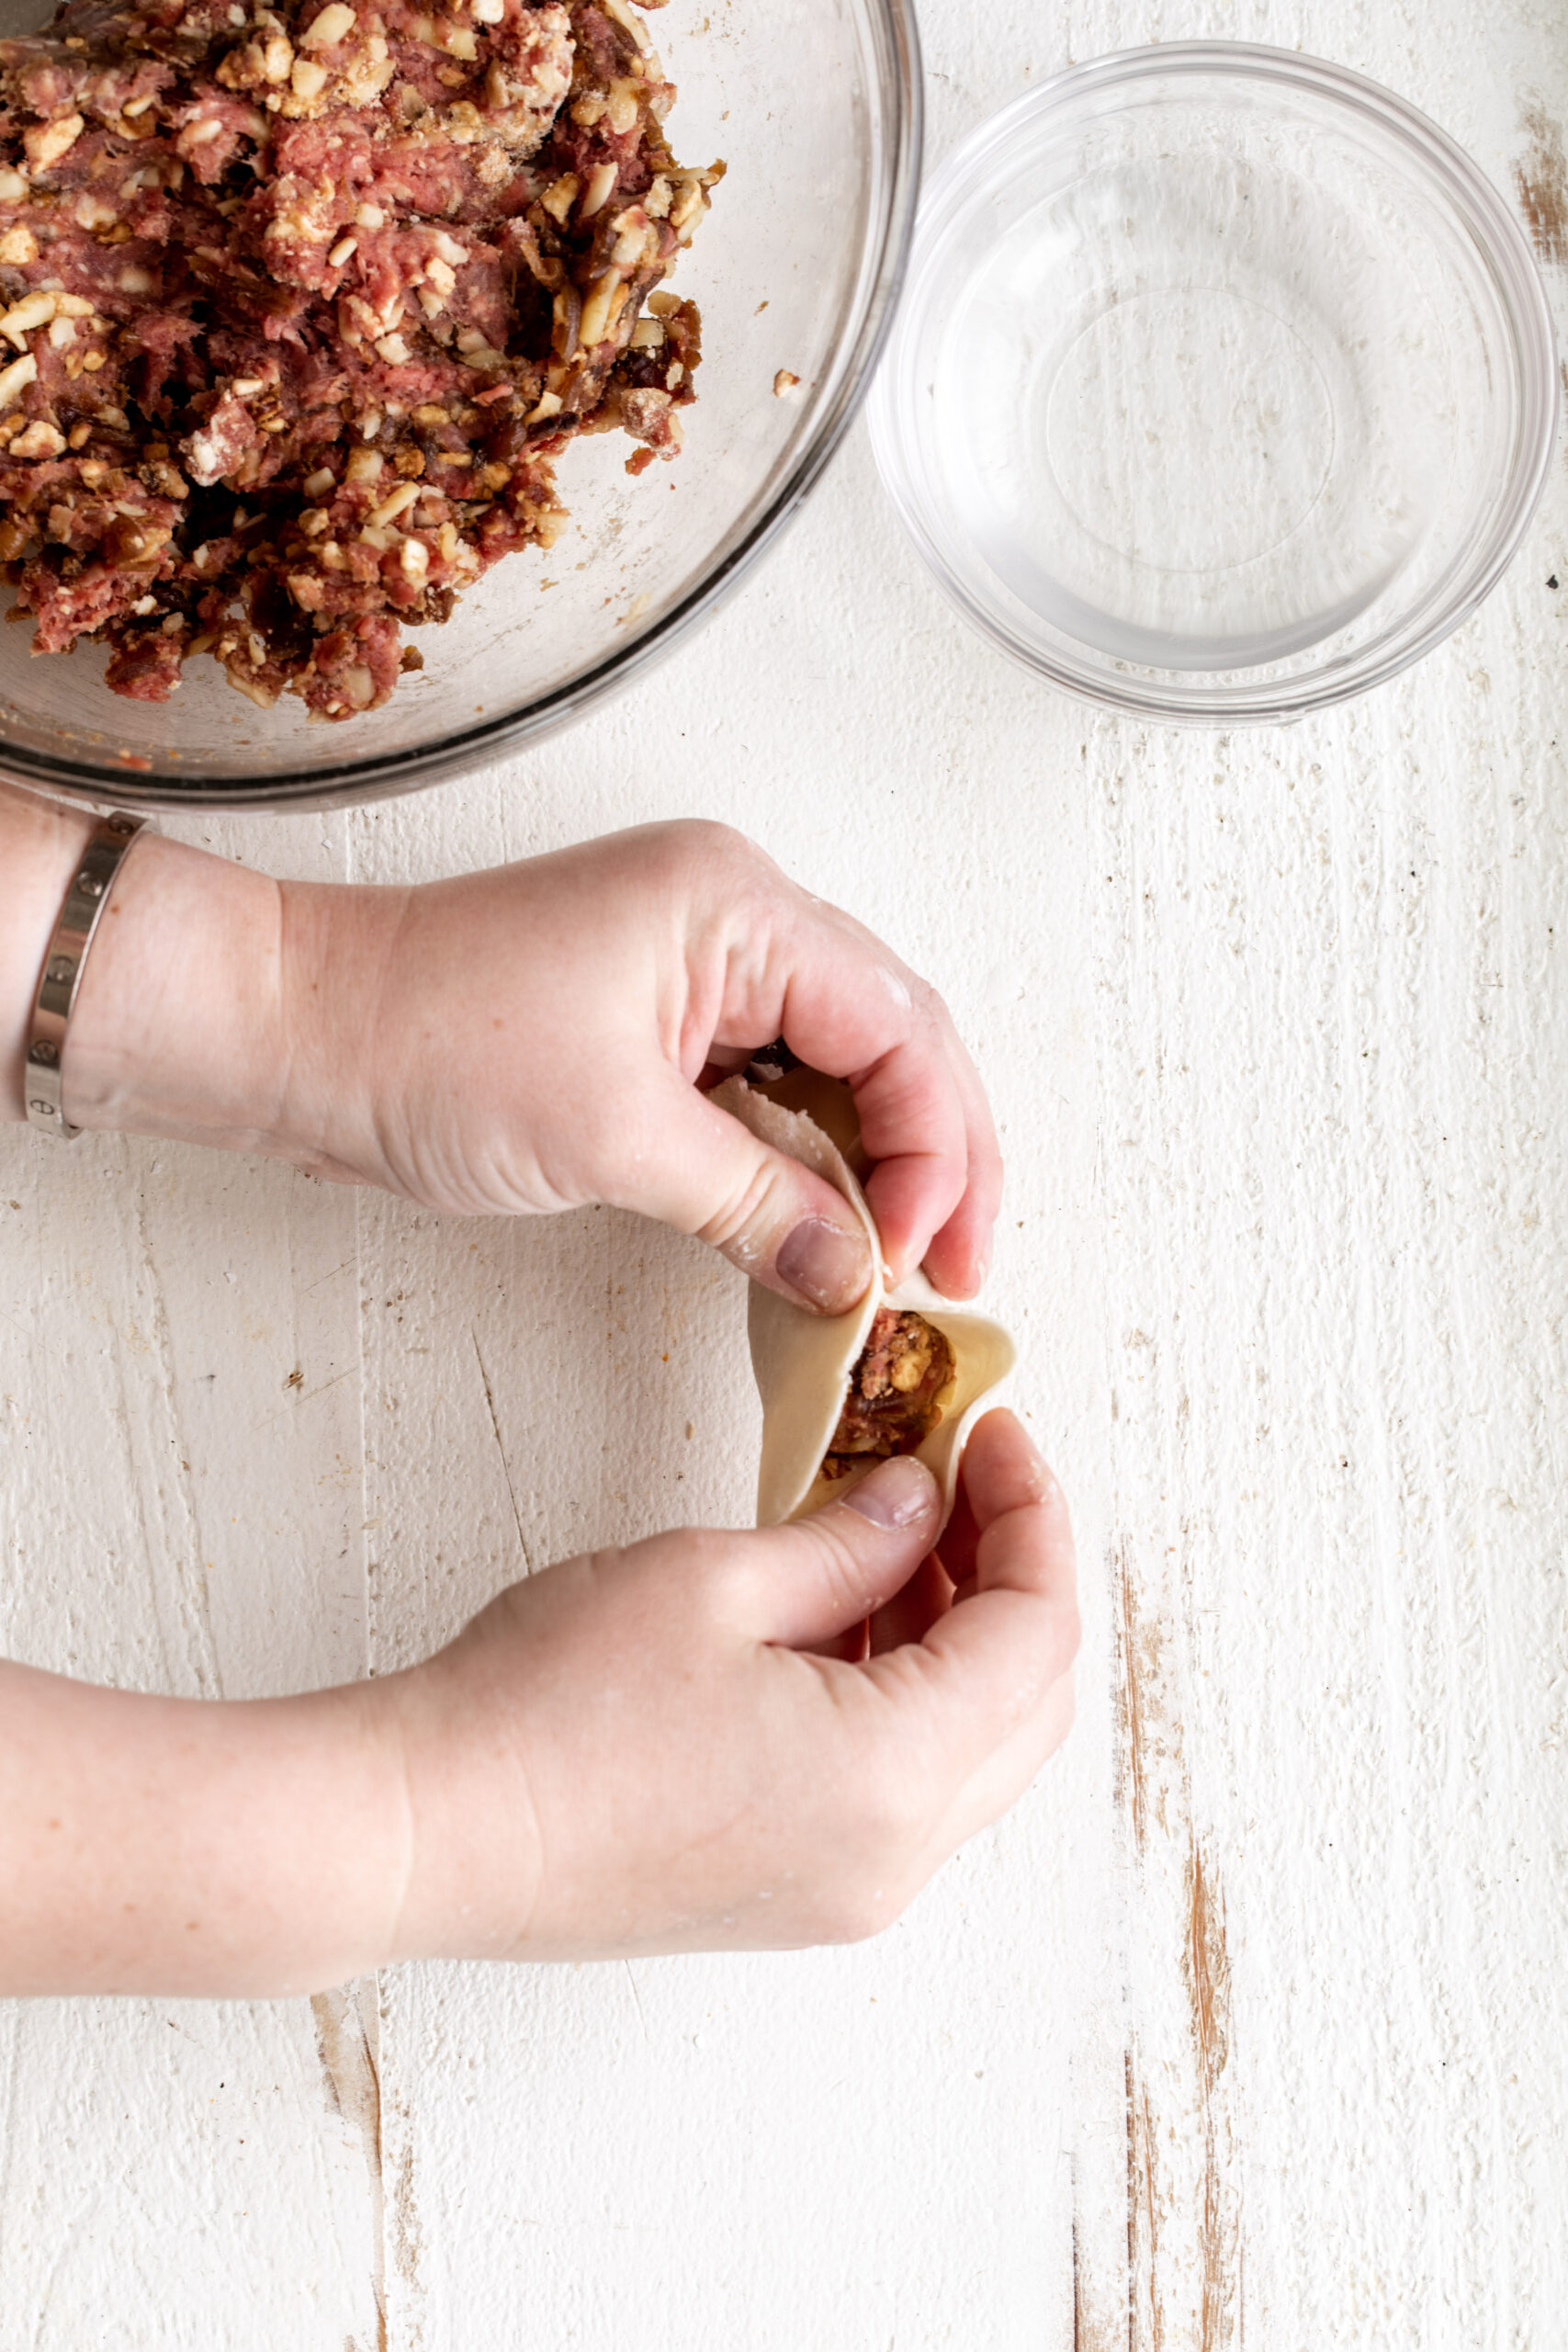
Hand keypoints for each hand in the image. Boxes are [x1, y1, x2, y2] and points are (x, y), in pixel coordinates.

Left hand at [268, 820, 1000, 1304]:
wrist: (297, 1035)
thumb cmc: (422, 1043)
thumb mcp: (614, 1139)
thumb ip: (757, 1205)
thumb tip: (855, 1274)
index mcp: (737, 906)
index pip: (900, 1025)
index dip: (935, 1148)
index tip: (921, 1254)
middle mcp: (735, 918)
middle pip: (895, 1037)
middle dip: (940, 1156)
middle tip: (960, 1267)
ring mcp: (699, 967)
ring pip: (843, 1066)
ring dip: (881, 1164)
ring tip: (906, 1261)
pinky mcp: (661, 1021)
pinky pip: (774, 1087)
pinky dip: (809, 1161)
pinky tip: (827, 1228)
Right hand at [384, 1410, 1078, 1962]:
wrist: (430, 1831)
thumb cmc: (548, 1706)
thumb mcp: (716, 1579)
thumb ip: (850, 1541)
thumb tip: (920, 1504)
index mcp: (893, 1776)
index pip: (1036, 1633)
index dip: (1033, 1516)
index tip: (993, 1435)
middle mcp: (894, 1857)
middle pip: (1030, 1704)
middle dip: (1012, 1575)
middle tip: (960, 1478)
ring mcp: (848, 1891)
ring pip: (975, 1753)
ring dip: (960, 1635)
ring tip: (895, 1529)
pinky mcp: (796, 1894)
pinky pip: (906, 1791)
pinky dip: (907, 1696)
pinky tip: (844, 1614)